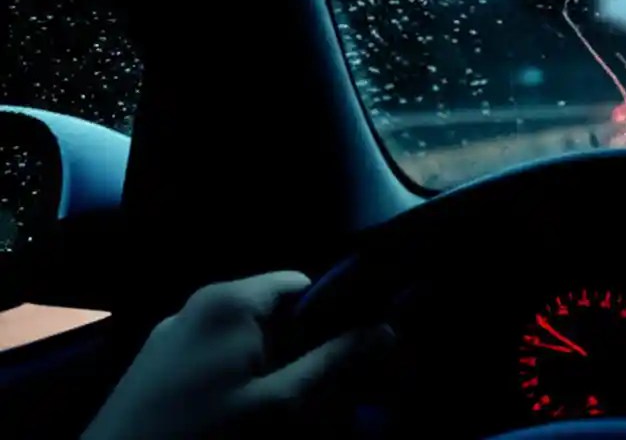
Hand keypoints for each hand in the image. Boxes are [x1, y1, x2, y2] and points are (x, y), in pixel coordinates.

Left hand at [83, 271, 393, 439]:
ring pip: (243, 331)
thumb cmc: (202, 430)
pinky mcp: (156, 357)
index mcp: (232, 301)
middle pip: (273, 308)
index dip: (332, 311)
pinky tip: (240, 405)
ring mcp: (173, 329)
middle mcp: (201, 302)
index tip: (351, 346)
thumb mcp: (278, 402)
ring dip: (270, 359)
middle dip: (301, 342)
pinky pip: (213, 347)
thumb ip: (332, 363)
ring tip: (281, 399)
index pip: (301, 282)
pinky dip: (237, 367)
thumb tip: (386, 330)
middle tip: (319, 384)